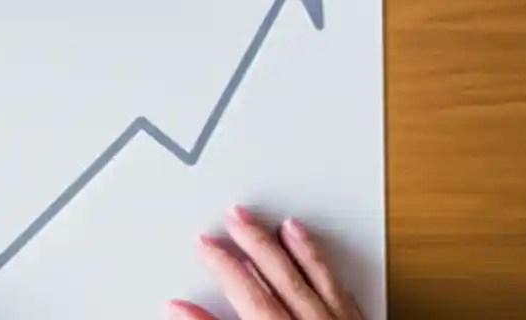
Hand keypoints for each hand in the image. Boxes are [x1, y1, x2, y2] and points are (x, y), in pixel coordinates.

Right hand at [166, 207, 362, 319]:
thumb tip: (180, 309)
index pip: (247, 295)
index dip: (222, 267)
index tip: (202, 246)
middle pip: (282, 277)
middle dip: (256, 243)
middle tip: (235, 216)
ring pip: (319, 280)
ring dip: (300, 250)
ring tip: (286, 224)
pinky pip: (346, 294)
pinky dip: (329, 274)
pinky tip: (323, 261)